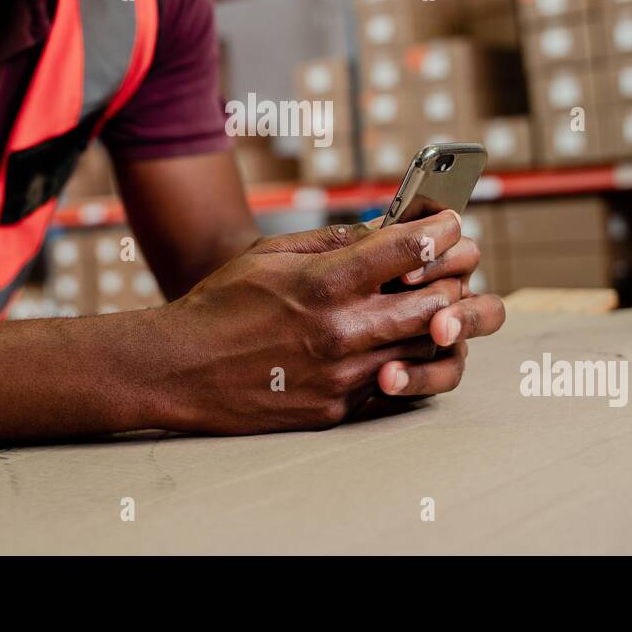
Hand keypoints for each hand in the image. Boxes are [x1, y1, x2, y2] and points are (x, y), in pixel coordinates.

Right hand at [154, 211, 505, 433]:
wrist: (180, 369)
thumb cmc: (221, 303)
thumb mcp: (270, 253)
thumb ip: (332, 240)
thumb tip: (383, 229)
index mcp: (324, 283)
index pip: (410, 249)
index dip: (441, 229)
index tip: (450, 222)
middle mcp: (341, 331)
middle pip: (434, 302)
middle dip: (450, 279)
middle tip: (447, 266)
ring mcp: (343, 376)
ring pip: (422, 347)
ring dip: (433, 322)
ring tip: (425, 304)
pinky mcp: (338, 408)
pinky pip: (392, 381)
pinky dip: (400, 357)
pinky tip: (388, 340)